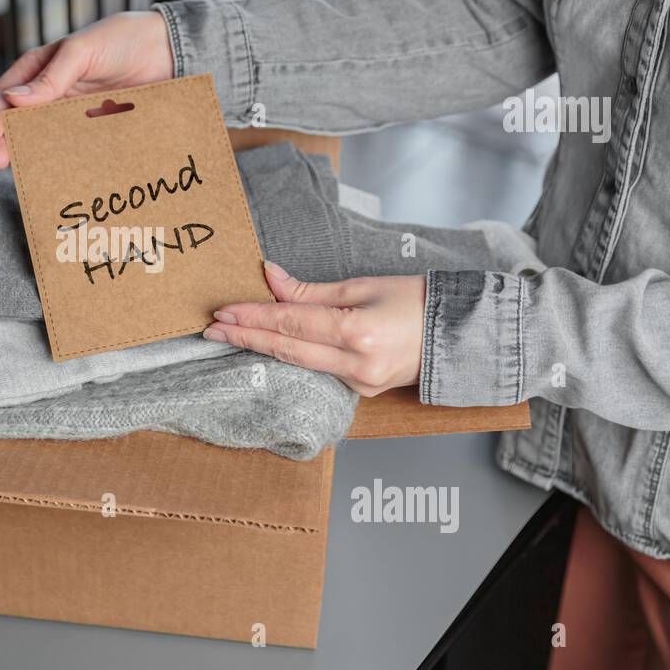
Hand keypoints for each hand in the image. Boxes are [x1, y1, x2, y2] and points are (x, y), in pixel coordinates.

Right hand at [0, 11, 172, 168]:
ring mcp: (74, 112)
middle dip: (8, 139)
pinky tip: (57, 171)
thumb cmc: (121, 39)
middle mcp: (53, 92)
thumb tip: (12, 100)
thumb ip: (50, 77)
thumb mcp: (81, 51)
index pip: (7, 92)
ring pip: (45, 137)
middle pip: (22, 121)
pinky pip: (75, 146)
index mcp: (42, 67)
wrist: (168, 50)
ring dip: (33, 153)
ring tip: (23, 170)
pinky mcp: (96, 128)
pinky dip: (64, 158)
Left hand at [204, 262, 426, 396]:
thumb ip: (310, 290)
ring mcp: (359, 383)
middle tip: (211, 329)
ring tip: (230, 335)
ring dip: (263, 348)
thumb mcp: (361, 286)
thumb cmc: (415, 301)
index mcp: (357, 332)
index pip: (290, 323)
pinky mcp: (361, 391)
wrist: (457, 333)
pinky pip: (317, 372)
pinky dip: (292, 357)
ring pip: (298, 364)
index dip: (253, 317)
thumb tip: (269, 277)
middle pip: (286, 349)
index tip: (222, 312)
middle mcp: (356, 364)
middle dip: (246, 337)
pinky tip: (270, 347)